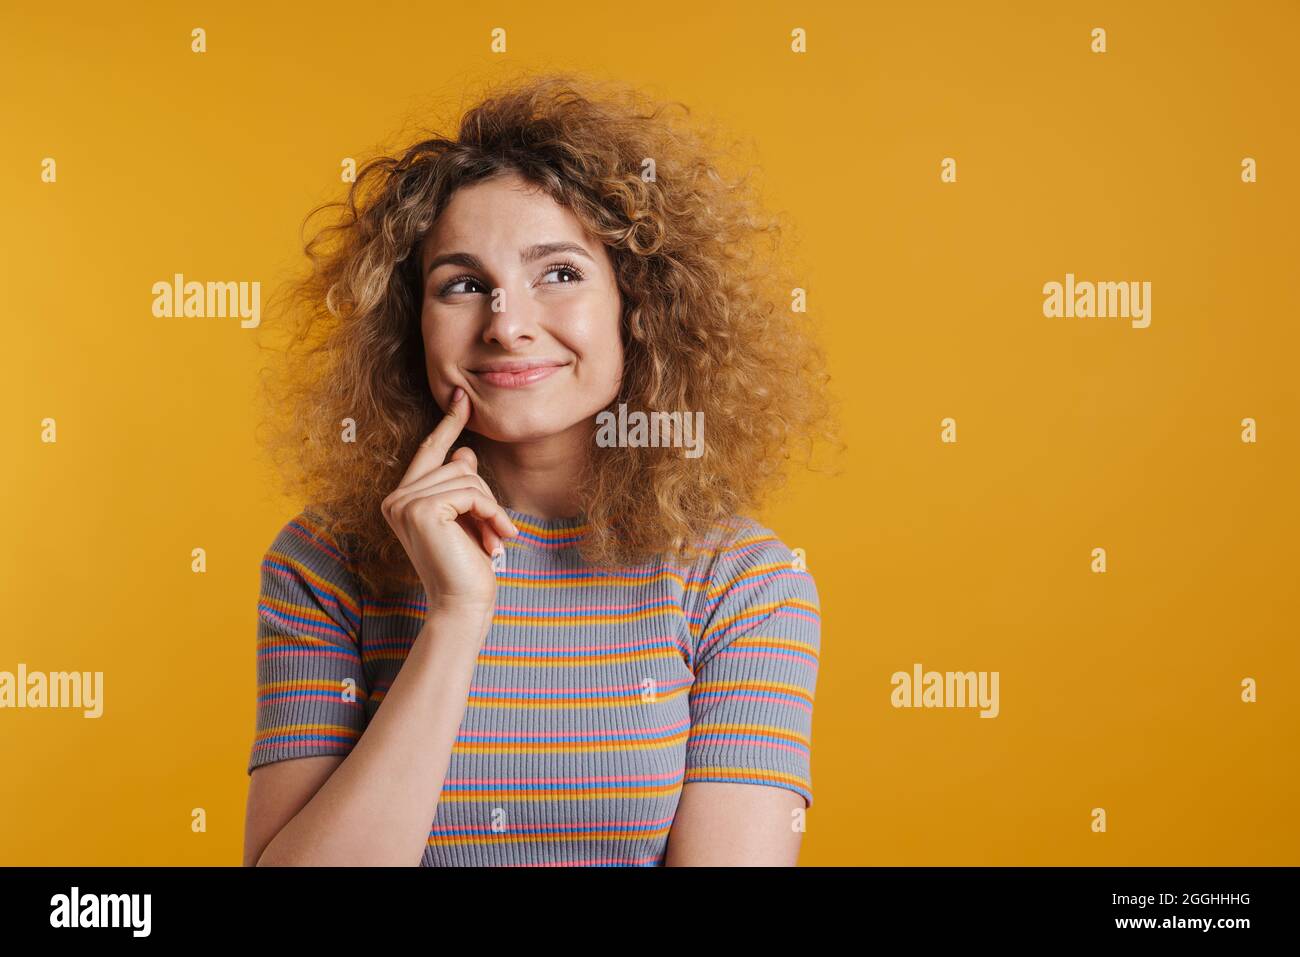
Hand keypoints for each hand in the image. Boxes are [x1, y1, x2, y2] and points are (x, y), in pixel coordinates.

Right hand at [381, 387, 518, 621]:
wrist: (463, 604)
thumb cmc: (467, 566)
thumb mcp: (467, 519)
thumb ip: (460, 486)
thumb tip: (464, 453)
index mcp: (402, 499)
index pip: (429, 451)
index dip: (447, 423)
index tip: (460, 397)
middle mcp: (396, 498)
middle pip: (457, 465)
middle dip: (485, 497)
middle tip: (496, 532)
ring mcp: (404, 503)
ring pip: (467, 478)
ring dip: (491, 509)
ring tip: (496, 539)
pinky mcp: (421, 510)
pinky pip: (471, 492)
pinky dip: (492, 513)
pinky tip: (497, 538)